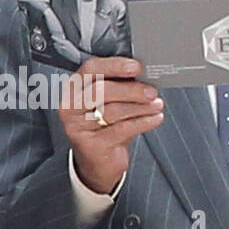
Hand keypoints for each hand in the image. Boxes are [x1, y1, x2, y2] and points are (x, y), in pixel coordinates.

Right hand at [59, 55, 163, 194]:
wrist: (97, 163)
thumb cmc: (104, 128)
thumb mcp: (106, 103)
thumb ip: (118, 86)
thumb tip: (143, 75)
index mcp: (73, 90)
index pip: (91, 70)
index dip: (114, 65)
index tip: (136, 67)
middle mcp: (71, 107)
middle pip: (101, 90)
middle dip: (131, 90)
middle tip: (151, 92)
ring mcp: (78, 127)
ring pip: (113, 110)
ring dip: (141, 106)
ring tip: (157, 105)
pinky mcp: (91, 145)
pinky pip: (121, 129)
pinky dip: (142, 122)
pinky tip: (155, 119)